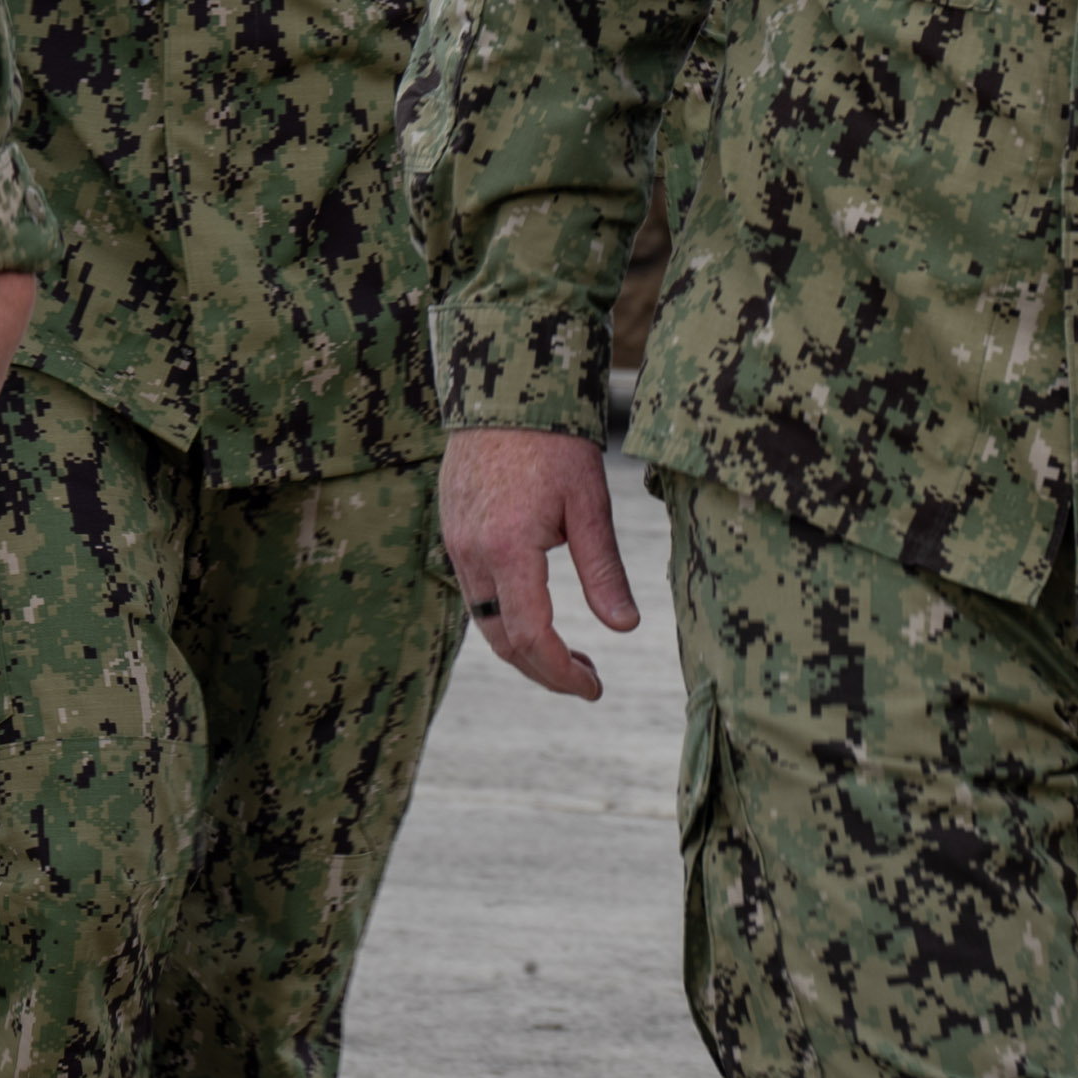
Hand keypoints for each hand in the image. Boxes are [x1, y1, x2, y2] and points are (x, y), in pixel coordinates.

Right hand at [441, 427, 638, 700]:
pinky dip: (505, 616)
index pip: (531, 637)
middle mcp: (472, 553)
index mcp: (508, 549)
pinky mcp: (452, 530)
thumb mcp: (590, 503)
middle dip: (543, 669)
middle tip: (587, 679)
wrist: (503, 388)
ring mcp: (455, 542)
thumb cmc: (554, 440)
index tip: (594, 689)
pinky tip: (537, 611)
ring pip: (484, 620)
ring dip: (523, 647)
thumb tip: (625, 628)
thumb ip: (604, 570)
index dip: (561, 673)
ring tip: (568, 653)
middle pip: (501, 640)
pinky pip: (475, 591)